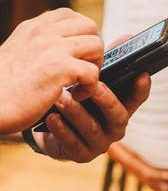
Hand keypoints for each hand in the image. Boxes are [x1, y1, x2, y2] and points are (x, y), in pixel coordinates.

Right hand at [0, 8, 103, 134]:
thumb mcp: (13, 51)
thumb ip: (33, 43)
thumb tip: (52, 46)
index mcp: (32, 27)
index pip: (69, 14)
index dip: (80, 33)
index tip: (76, 53)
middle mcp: (44, 32)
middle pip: (89, 25)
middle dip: (93, 48)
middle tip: (84, 68)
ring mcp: (54, 47)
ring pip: (97, 45)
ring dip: (94, 66)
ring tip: (81, 83)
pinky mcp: (61, 68)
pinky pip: (93, 73)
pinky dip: (90, 88)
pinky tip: (75, 96)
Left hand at [36, 73, 150, 162]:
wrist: (48, 126)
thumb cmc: (74, 97)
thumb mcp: (88, 80)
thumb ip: (104, 62)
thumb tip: (127, 36)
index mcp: (119, 105)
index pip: (136, 97)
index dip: (140, 88)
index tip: (141, 75)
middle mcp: (114, 125)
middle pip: (117, 113)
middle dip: (104, 98)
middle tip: (91, 83)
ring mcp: (99, 142)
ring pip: (92, 128)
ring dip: (76, 112)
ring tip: (61, 98)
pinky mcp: (80, 154)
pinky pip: (73, 144)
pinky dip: (62, 130)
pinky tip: (51, 117)